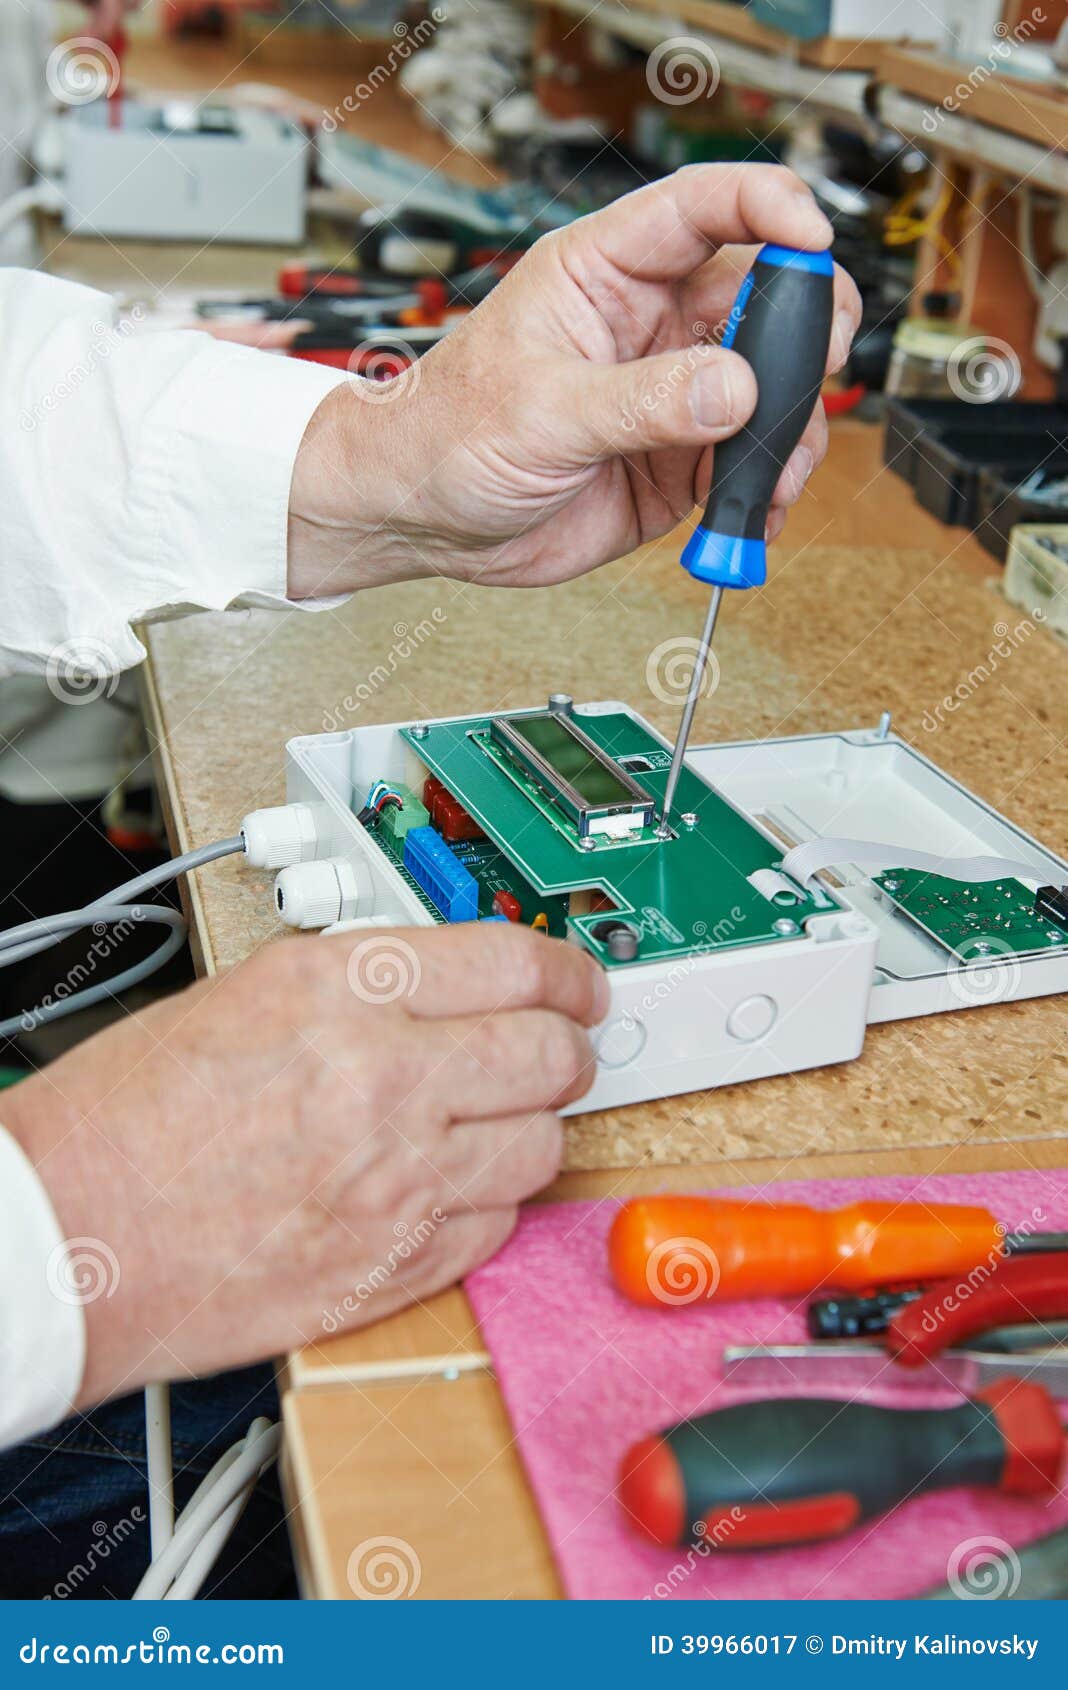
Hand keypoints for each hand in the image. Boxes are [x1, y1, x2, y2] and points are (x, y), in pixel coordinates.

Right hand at [5, 924, 605, 1408]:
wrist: (66, 1234)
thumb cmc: (123, 1117)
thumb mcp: (246, 993)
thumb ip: (363, 984)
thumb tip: (452, 986)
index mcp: (340, 989)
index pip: (516, 963)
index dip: (568, 974)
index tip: (579, 984)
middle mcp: (382, 1078)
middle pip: (551, 1054)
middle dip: (566, 1050)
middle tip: (557, 1051)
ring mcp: (397, 1181)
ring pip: (542, 1148)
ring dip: (529, 1131)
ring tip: (489, 1126)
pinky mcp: (394, 1268)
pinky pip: (497, 1227)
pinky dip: (486, 1205)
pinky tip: (441, 1190)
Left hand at [288, 164, 859, 597]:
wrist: (422, 521)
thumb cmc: (447, 435)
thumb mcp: (541, 413)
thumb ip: (641, 402)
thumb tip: (735, 389)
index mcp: (607, 271)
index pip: (705, 207)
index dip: (770, 206)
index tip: (812, 237)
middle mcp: (653, 323)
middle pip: (766, 294)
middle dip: (806, 328)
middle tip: (808, 372)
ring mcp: (672, 392)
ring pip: (771, 385)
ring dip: (790, 426)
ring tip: (768, 475)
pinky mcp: (681, 460)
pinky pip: (749, 461)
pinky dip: (768, 486)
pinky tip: (753, 512)